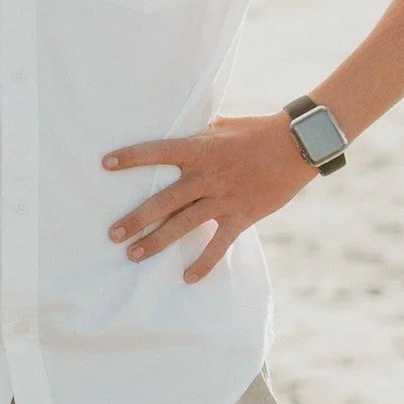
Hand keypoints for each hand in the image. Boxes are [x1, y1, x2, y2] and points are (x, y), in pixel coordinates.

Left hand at [104, 113, 317, 280]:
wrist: (298, 145)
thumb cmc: (257, 131)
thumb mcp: (222, 125)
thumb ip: (198, 133)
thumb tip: (178, 129)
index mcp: (200, 149)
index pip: (158, 151)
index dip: (131, 157)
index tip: (105, 163)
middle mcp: (207, 176)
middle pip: (164, 200)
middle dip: (136, 219)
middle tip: (112, 234)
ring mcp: (224, 198)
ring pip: (183, 225)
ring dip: (157, 242)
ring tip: (133, 255)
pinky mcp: (242, 216)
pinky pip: (219, 245)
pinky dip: (204, 263)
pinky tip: (187, 278)